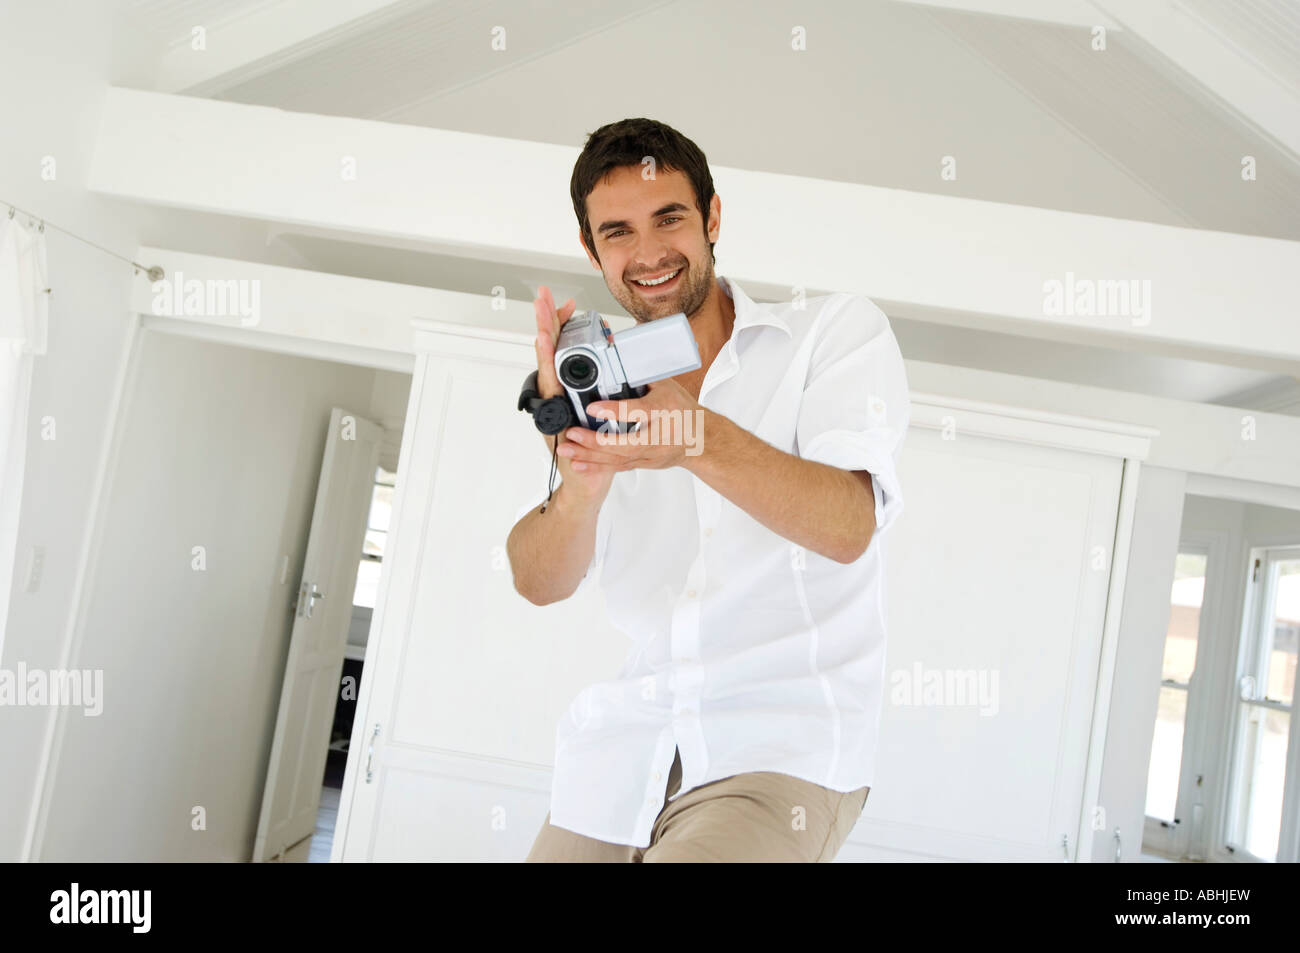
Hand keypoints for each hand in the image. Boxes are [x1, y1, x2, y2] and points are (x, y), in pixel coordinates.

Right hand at [533, 285, 614, 502]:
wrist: (586, 485)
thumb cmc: (595, 451)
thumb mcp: (602, 418)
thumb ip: (606, 394)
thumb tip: (617, 369)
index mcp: (568, 392)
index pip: (563, 349)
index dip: (560, 325)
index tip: (561, 302)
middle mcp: (556, 397)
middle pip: (549, 351)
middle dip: (545, 321)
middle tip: (541, 297)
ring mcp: (552, 408)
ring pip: (546, 367)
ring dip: (543, 342)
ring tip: (541, 318)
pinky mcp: (553, 419)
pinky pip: (550, 392)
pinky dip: (547, 369)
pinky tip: (546, 352)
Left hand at [558, 377, 705, 473]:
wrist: (701, 440)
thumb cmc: (683, 410)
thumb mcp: (667, 386)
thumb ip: (641, 374)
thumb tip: (616, 353)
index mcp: (663, 410)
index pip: (638, 411)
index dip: (614, 411)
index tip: (593, 407)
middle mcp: (657, 436)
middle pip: (622, 443)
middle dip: (593, 441)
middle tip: (571, 434)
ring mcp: (651, 454)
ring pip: (616, 458)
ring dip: (588, 456)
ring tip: (566, 450)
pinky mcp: (644, 463)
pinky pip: (618, 467)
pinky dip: (597, 466)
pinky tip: (578, 464)